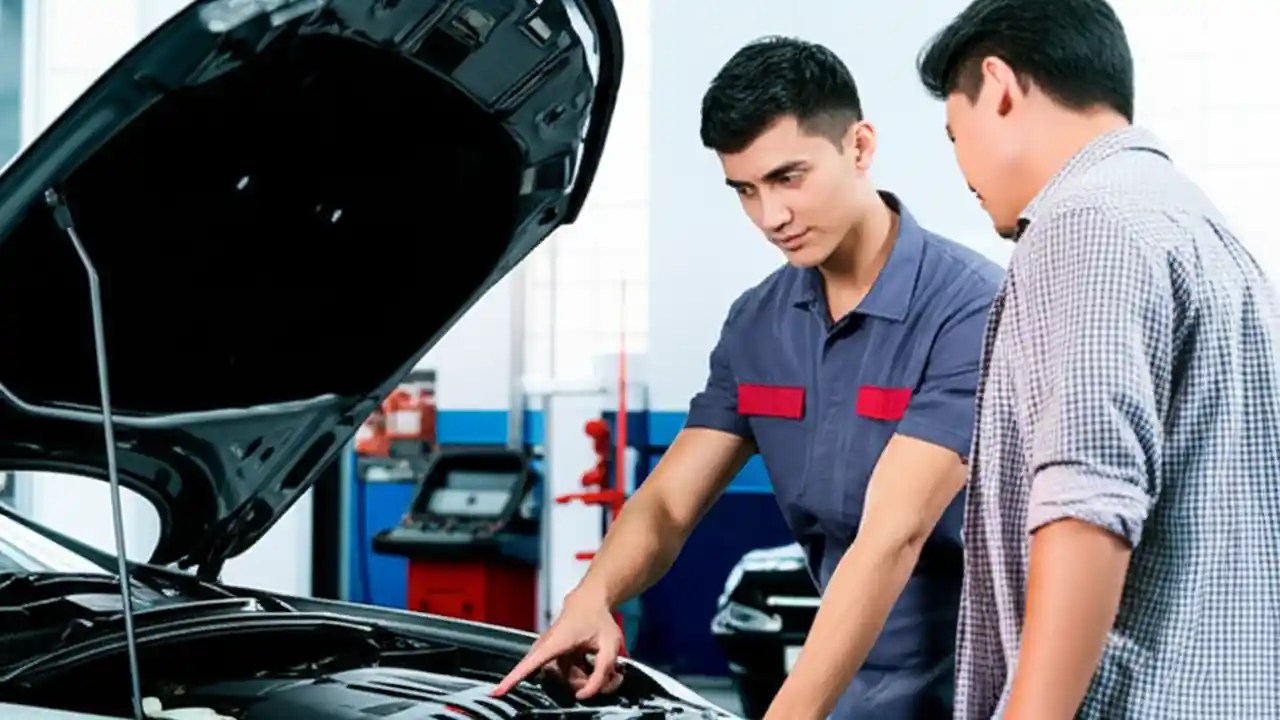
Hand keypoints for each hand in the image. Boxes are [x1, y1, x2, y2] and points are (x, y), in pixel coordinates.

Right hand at [490, 589, 624, 699]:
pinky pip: (569, 675)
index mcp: (555, 642)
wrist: (592, 601)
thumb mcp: (609, 646)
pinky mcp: (557, 658)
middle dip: (587, 683)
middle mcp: (548, 649)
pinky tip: (597, 664)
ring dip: (588, 678)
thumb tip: (584, 695)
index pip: (531, 663)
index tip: (498, 691)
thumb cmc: (598, 618)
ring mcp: (552, 654)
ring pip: (568, 680)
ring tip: (608, 667)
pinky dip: (585, 674)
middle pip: (563, 681)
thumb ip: (601, 672)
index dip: (514, 679)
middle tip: (611, 676)